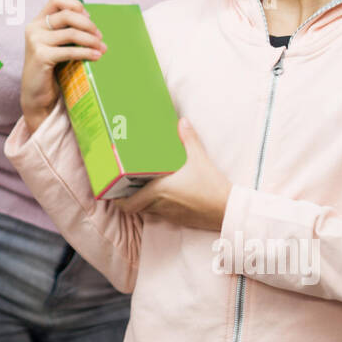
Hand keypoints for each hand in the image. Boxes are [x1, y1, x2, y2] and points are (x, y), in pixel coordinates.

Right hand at [21, 0, 106, 131]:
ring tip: (102, 48)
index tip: (88, 17)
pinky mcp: (40, 56)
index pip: (56, 0)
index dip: (75, 5)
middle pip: (67, 15)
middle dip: (88, 24)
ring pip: (71, 33)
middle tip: (99, 36)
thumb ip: (66, 32)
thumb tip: (93, 25)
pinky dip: (86, 52)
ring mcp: (35, 41)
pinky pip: (69, 50)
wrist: (37, 95)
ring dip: (91, 40)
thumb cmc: (51, 69)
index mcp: (38, 22)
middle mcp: (34, 28)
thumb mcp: (56, 45)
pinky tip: (96, 56)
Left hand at [117, 119, 231, 230]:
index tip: (112, 189)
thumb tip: (182, 121)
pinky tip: (162, 193)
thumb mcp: (199, 159)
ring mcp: (169, 215)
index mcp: (158, 192)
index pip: (128, 204)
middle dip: (128, 196)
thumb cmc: (211, 186)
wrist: (228, 210)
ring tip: (141, 185)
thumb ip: (188, 139)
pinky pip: (160, 213)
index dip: (117, 200)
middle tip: (125, 182)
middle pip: (135, 207)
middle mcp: (159, 206)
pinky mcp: (178, 219)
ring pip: (147, 210)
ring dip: (142, 200)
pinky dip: (156, 205)